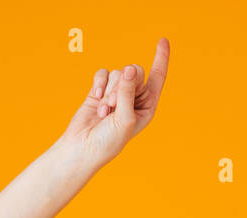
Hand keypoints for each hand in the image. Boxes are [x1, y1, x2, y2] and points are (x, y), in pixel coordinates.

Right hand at [57, 37, 170, 169]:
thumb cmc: (109, 140)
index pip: (157, 77)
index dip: (160, 58)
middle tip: (114, 105)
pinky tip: (96, 99)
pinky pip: (103, 74)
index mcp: (147, 105)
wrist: (84, 147)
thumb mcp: (125, 118)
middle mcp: (134, 97)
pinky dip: (99, 85)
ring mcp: (117, 92)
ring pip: (118, 73)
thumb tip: (130, 69)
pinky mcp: (100, 90)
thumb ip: (128, 92)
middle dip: (124, 86)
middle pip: (136, 71)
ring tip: (104, 111)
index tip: (163, 40)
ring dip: (110, 91)